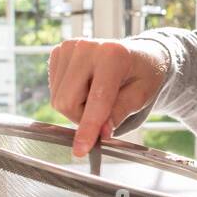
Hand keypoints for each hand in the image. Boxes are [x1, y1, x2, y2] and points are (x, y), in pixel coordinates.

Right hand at [47, 38, 170, 156]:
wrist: (138, 55)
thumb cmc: (142, 75)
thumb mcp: (141, 96)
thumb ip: (119, 113)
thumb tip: (101, 133)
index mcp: (113, 55)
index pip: (96, 99)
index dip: (88, 128)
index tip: (81, 150)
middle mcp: (87, 47)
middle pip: (67, 101)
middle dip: (82, 117)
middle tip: (103, 114)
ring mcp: (70, 46)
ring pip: (58, 98)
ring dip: (76, 107)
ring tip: (96, 95)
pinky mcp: (59, 51)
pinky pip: (54, 89)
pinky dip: (70, 96)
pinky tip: (85, 86)